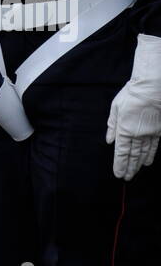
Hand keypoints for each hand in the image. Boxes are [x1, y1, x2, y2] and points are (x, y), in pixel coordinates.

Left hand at [106, 34, 160, 179]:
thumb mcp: (115, 108)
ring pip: (143, 154)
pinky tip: (147, 162)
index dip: (119, 165)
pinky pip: (153, 147)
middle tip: (126, 177)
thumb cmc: (131, 95)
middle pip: (132, 156)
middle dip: (128, 168)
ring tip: (134, 173)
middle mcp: (137, 135)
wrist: (151, 88)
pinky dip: (150, 156)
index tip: (118, 174)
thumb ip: (112, 125)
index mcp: (124, 129)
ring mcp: (149, 134)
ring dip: (138, 164)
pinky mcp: (158, 131)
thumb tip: (110, 140)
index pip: (121, 152)